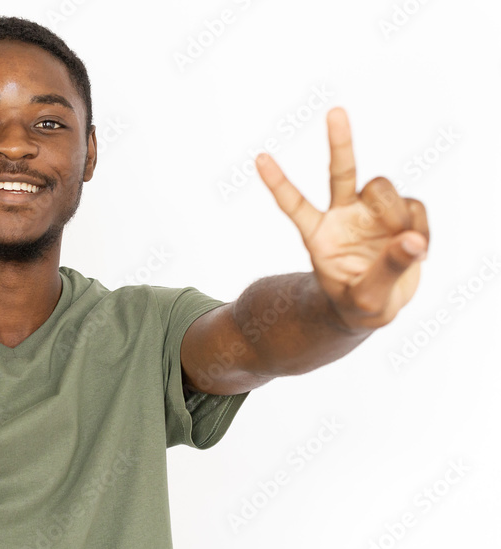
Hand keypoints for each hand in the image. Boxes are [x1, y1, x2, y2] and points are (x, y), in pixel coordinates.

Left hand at [255, 107, 428, 330]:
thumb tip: (412, 240)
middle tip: (334, 112)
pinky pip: (415, 208)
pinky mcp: (399, 215)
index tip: (259, 158)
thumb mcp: (368, 300)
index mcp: (318, 235)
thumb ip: (388, 270)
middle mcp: (343, 215)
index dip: (278, 183)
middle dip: (339, 142)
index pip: (294, 204)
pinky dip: (420, 226)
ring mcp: (371, 212)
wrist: (378, 305)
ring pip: (383, 188)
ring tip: (405, 245)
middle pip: (341, 171)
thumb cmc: (359, 303)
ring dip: (397, 213)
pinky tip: (418, 250)